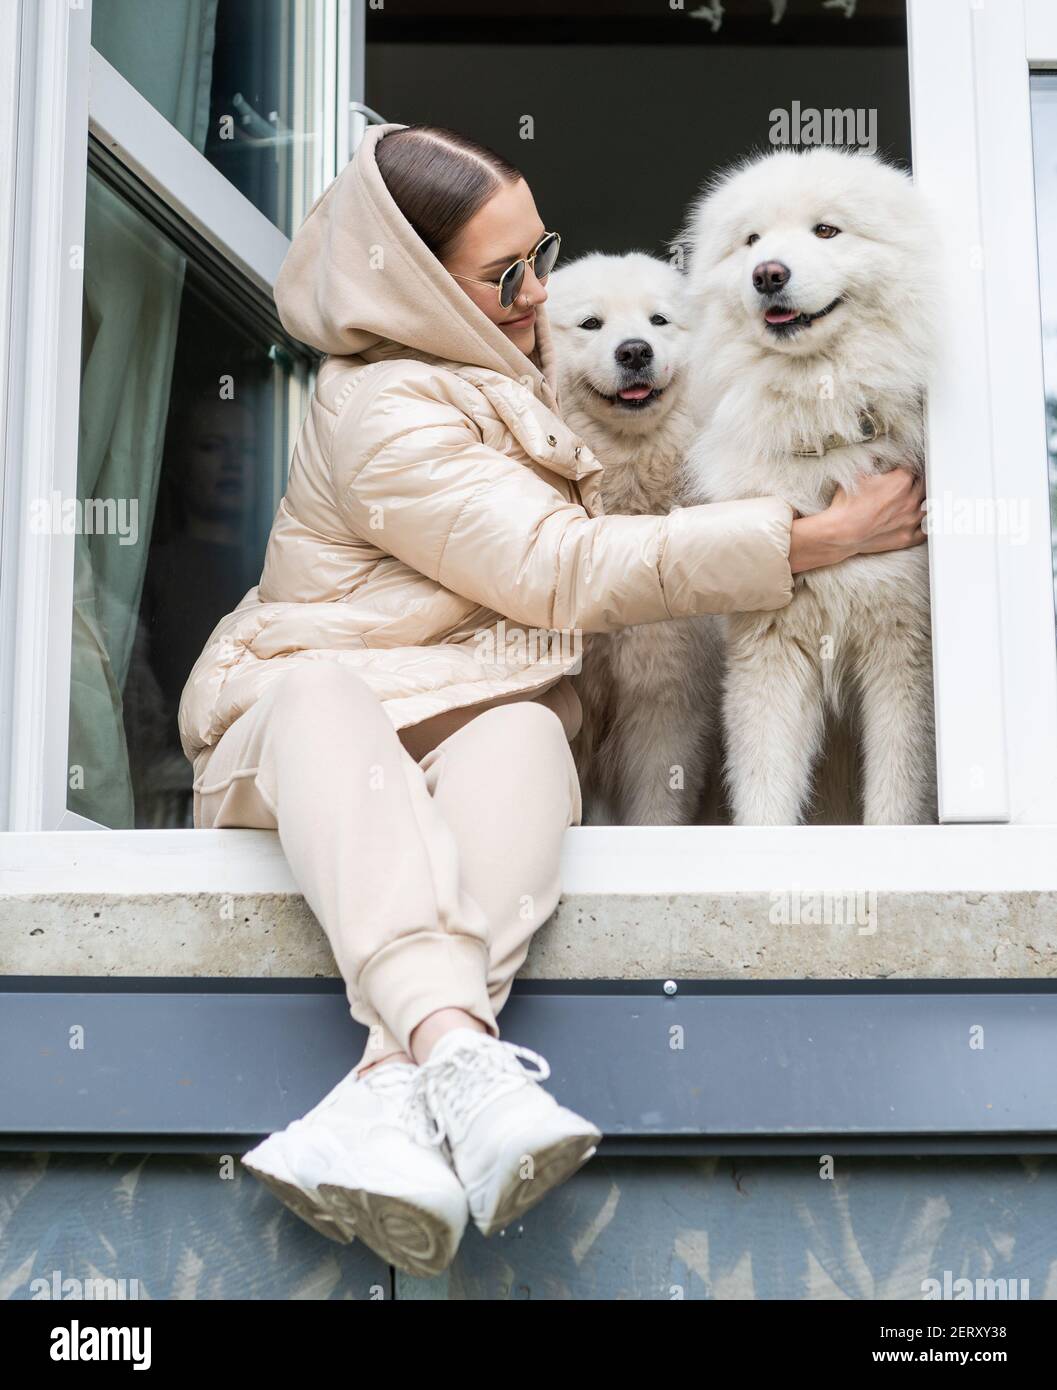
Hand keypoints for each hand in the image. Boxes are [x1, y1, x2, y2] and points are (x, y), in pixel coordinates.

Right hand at [788, 466, 925, 574]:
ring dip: (923, 502)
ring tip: (916, 500)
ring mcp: (911, 520)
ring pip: (928, 506)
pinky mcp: (907, 537)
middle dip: (917, 482)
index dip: (907, 465)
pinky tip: (922, 521)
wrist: (841, 532)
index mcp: (902, 480)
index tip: (902, 467)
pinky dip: (925, 525)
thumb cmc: (847, 504)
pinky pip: (925, 531)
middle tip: (909, 482)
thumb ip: (873, 461)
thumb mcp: (858, 473)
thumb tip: (878, 453)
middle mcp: (911, 499)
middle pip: (924, 485)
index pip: (913, 466)